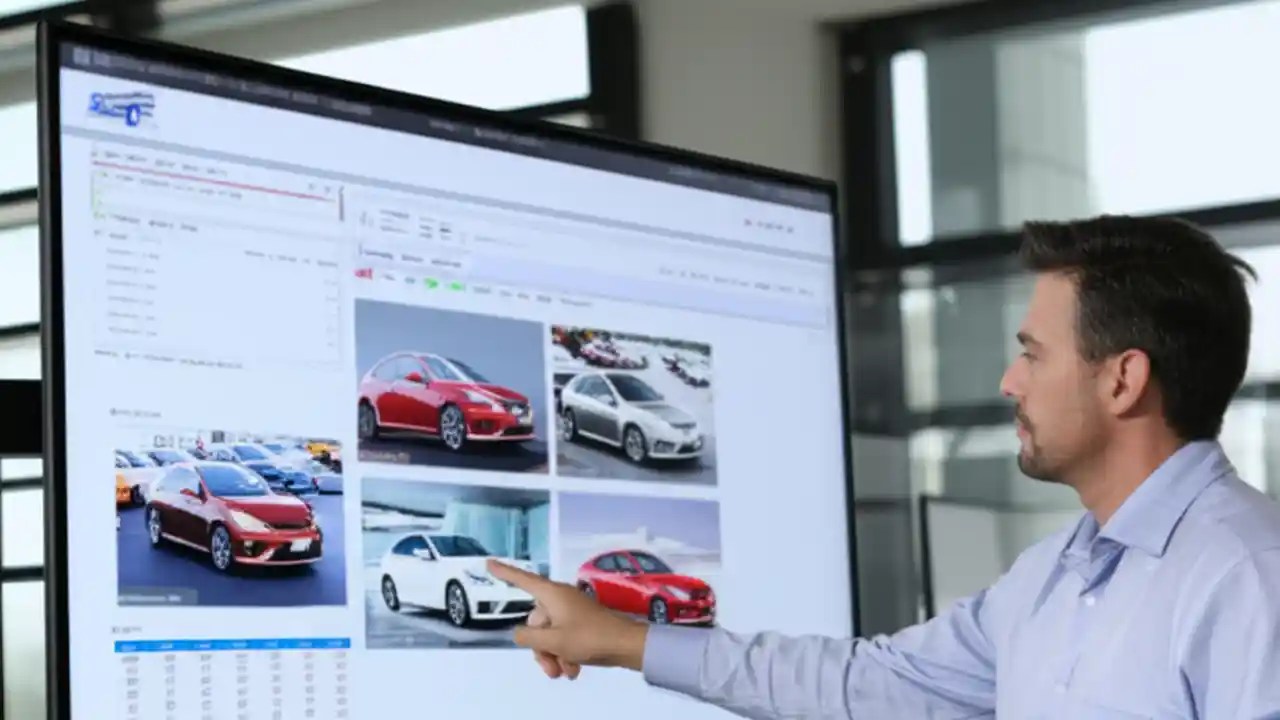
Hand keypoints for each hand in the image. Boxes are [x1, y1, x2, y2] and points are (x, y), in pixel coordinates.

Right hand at [487, 558, 648, 679]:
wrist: (626, 645)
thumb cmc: (589, 637)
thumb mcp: (553, 641)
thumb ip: (528, 638)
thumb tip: (520, 634)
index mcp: (552, 594)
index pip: (522, 580)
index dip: (504, 572)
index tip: (488, 563)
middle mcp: (560, 599)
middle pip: (535, 623)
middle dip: (540, 648)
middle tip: (551, 668)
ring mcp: (571, 612)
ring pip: (549, 635)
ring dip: (553, 656)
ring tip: (565, 671)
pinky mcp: (581, 624)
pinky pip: (563, 638)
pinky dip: (565, 654)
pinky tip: (573, 670)